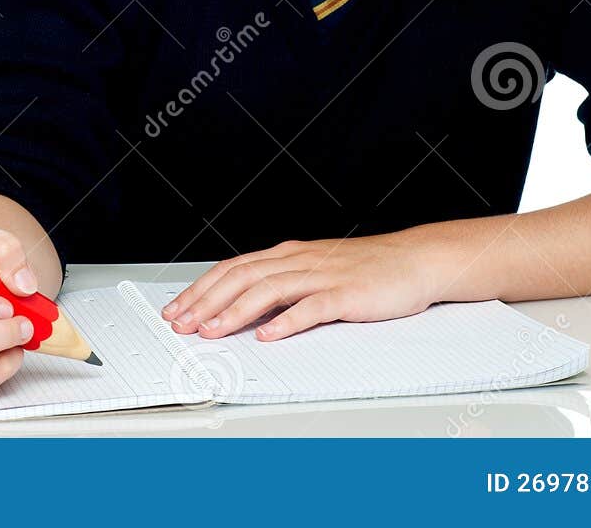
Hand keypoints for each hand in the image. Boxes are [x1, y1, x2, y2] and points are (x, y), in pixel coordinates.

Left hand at [160, 233, 444, 340]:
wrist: (414, 260)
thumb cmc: (365, 269)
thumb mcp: (314, 270)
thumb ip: (281, 284)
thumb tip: (242, 305)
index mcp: (287, 255)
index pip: (233, 268)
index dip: (201, 289)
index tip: (176, 309)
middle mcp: (299, 260)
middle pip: (242, 276)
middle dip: (206, 301)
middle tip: (181, 323)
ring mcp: (322, 275)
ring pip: (269, 289)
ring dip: (236, 311)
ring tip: (213, 330)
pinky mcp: (346, 293)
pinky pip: (312, 307)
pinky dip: (287, 321)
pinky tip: (269, 334)